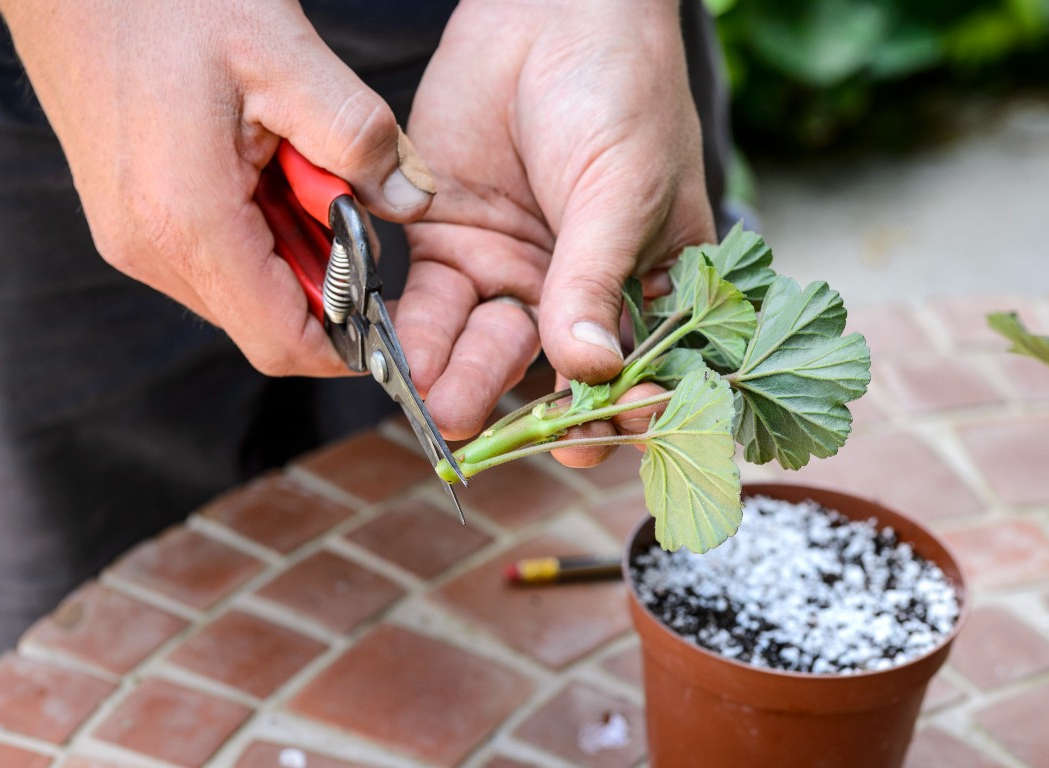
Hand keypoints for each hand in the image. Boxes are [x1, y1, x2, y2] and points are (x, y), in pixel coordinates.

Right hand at [0, 0, 435, 375]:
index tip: (393, 315)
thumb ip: (358, 137)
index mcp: (188, 224)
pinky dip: (259, 233)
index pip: (282, 342)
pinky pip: (213, 260)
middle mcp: (150, 250)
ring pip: (241, 293)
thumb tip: (410, 202)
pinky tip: (267, 168)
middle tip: (348, 200)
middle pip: (266, 321)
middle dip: (327, 280)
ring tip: (301, 169)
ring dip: (293, 251)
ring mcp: (133, 240)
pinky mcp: (130, 220)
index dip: (349, 347)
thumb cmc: (165, 1)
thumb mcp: (284, 55)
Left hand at [394, 0, 715, 464]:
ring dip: (463, 383)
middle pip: (551, 374)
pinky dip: (416, 337)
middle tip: (496, 443)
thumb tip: (588, 370)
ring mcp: (512, 273)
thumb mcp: (621, 191)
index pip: (636, 370)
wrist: (549, 13)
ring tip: (441, 412)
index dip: (615, 411)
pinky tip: (403, 367)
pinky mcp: (451, 245)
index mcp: (646, 288)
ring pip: (486, 348)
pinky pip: (431, 306)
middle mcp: (576, 295)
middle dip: (523, 413)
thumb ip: (595, 281)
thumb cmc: (618, 95)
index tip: (589, 441)